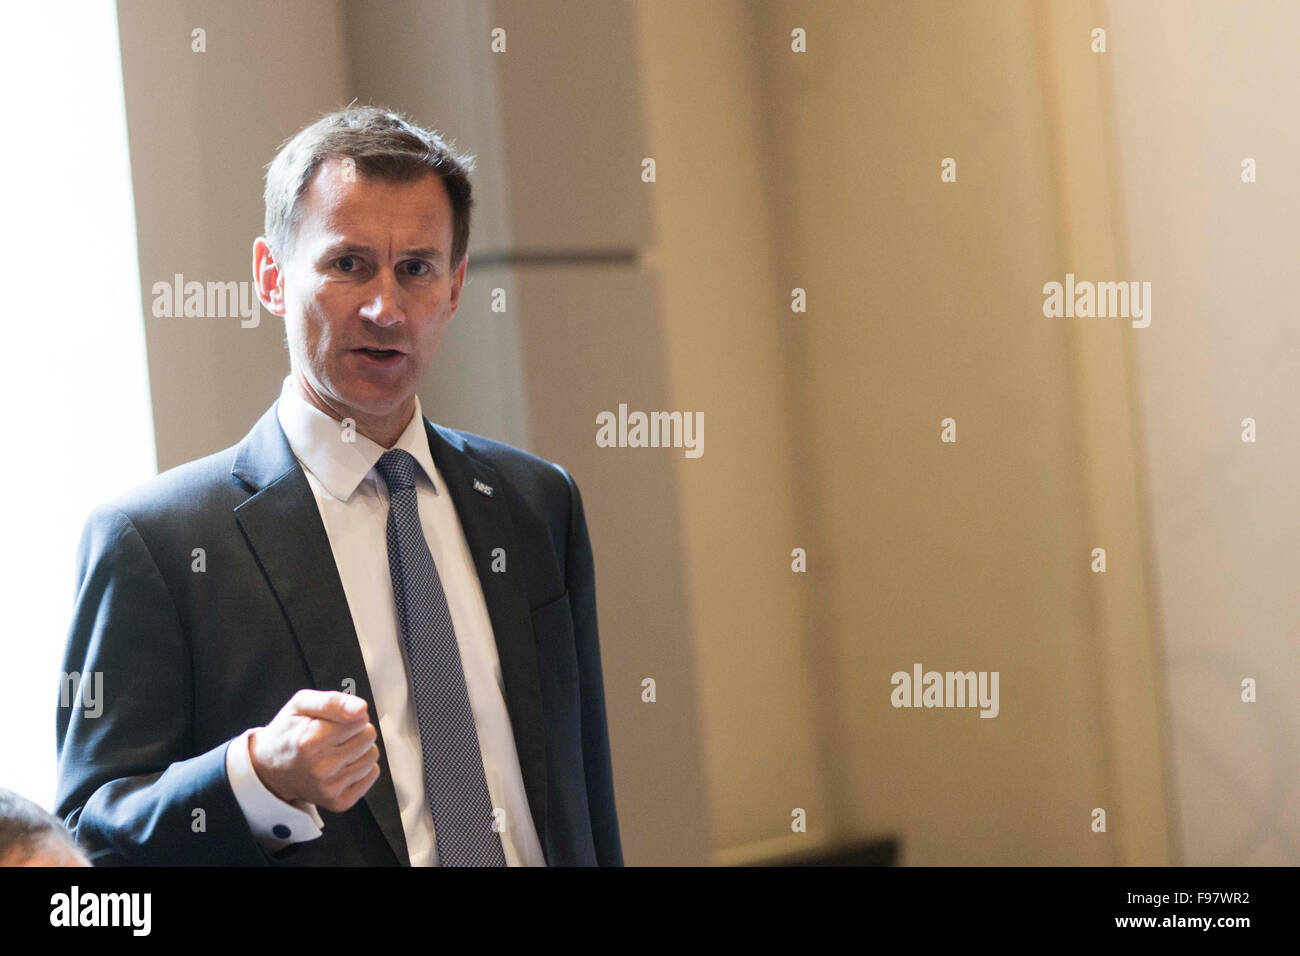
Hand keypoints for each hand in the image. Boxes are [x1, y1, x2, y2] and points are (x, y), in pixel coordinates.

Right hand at [248, 690, 379, 812]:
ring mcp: (330, 787)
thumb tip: (361, 709)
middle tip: (334, 735)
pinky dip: (361, 767)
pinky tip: (342, 765)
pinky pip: (372, 774)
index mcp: (310, 741)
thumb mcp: (301, 704)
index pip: (360, 719)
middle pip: (369, 736)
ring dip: (359, 748)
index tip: (333, 720)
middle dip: (356, 730)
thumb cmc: (288, 733)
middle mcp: (320, 767)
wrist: (270, 769)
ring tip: (337, 749)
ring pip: (372, 755)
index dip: (349, 715)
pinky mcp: (339, 801)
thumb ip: (333, 701)